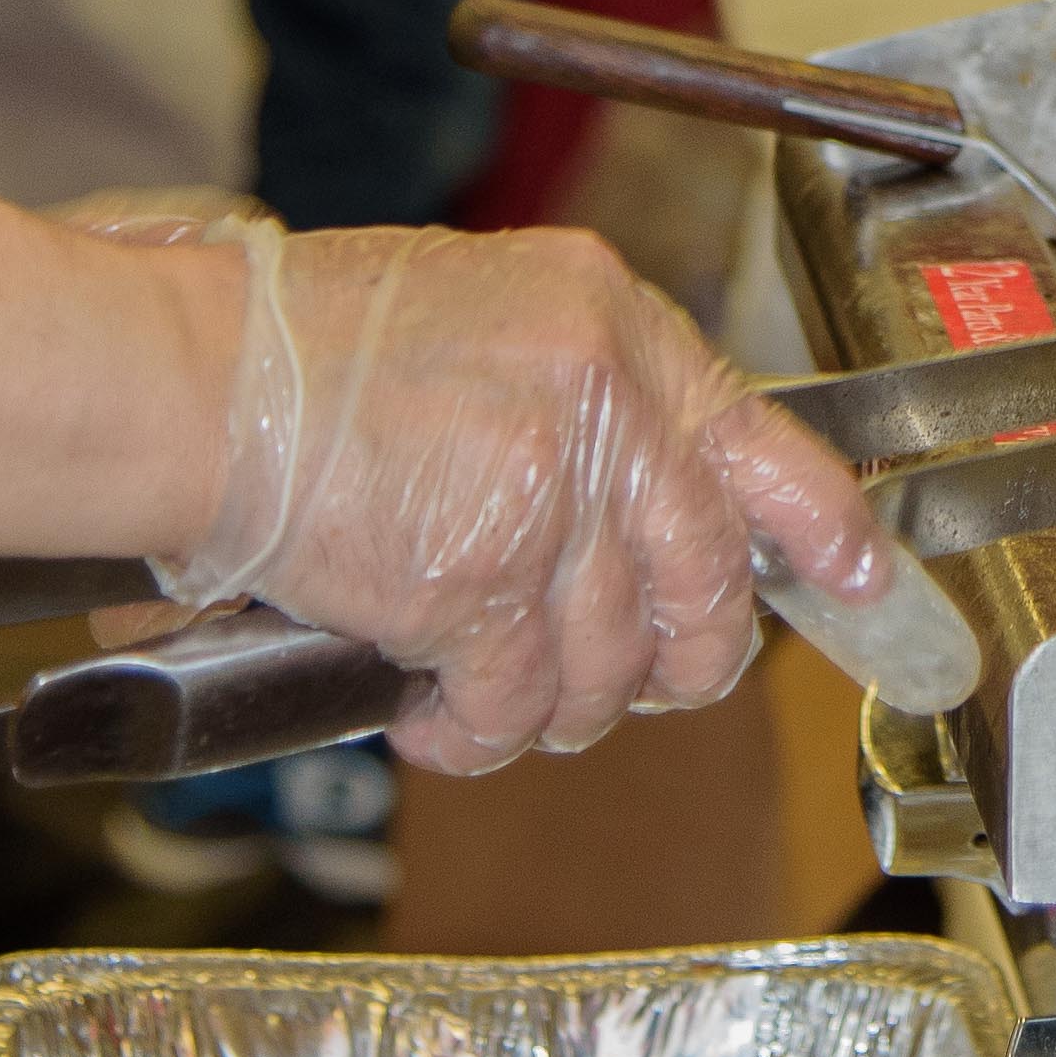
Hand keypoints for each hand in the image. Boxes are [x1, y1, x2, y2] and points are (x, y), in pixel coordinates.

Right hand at [134, 221, 895, 776]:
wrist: (193, 379)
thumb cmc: (303, 350)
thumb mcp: (489, 323)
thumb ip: (584, 404)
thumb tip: (643, 518)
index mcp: (613, 323)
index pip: (764, 445)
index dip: (825, 535)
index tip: (862, 587)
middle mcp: (605, 399)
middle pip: (702, 588)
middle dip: (667, 666)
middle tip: (610, 687)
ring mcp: (548, 491)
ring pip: (605, 664)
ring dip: (547, 711)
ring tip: (479, 697)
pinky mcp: (479, 579)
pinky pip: (514, 702)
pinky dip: (473, 733)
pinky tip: (426, 713)